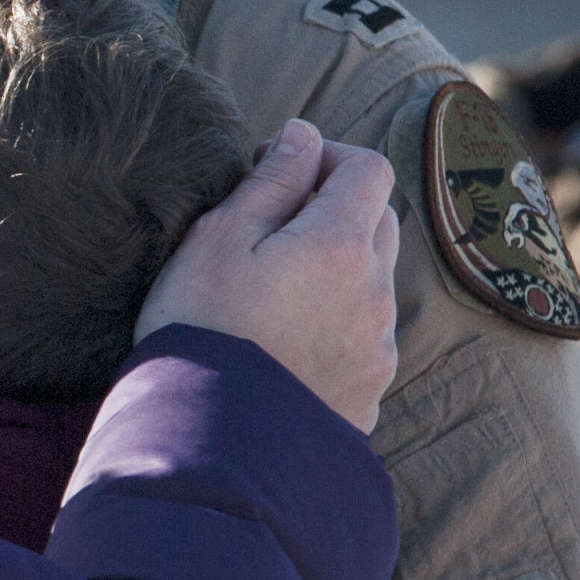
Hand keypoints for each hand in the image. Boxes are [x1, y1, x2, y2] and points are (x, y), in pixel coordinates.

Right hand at [137, 119, 400, 431]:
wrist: (208, 444)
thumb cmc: (201, 329)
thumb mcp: (217, 240)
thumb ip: (269, 182)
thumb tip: (301, 136)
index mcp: (340, 244)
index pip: (367, 167)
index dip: (326, 156)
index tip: (279, 171)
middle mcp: (375, 291)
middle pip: (379, 220)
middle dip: (334, 208)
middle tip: (270, 227)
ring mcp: (378, 345)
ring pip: (374, 279)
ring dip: (337, 268)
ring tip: (272, 293)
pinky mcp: (370, 389)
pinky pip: (366, 334)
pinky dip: (337, 321)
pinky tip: (284, 342)